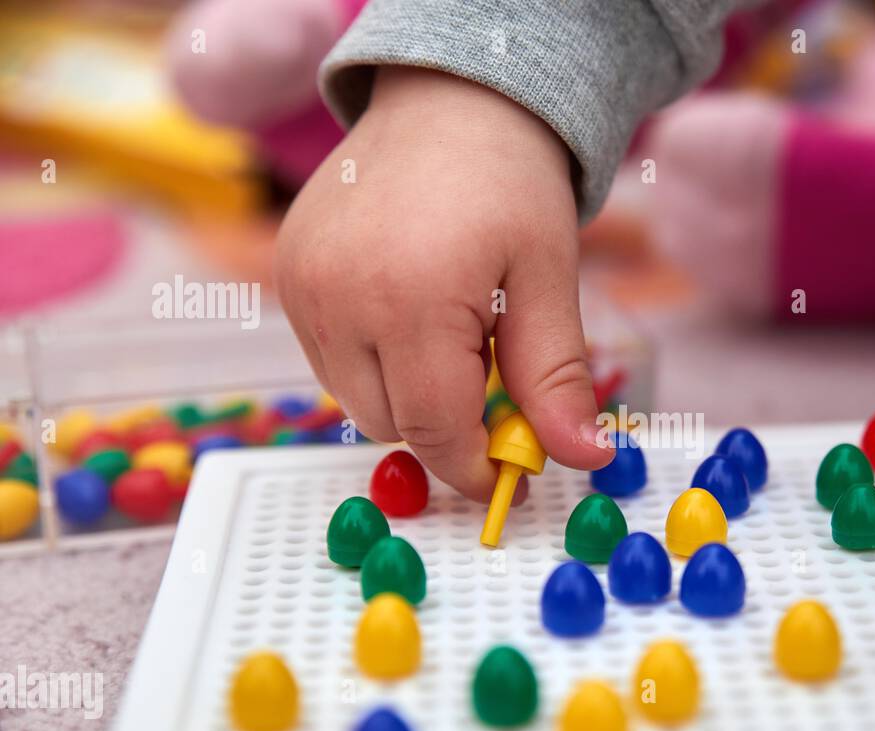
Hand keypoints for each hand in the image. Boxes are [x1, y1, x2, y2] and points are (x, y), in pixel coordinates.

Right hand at [276, 67, 612, 501]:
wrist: (448, 103)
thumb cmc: (509, 183)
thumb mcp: (547, 279)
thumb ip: (556, 377)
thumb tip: (585, 457)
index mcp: (409, 299)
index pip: (434, 430)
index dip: (475, 468)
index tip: (513, 480)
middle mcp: (337, 298)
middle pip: (393, 425)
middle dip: (448, 428)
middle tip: (497, 387)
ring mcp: (301, 287)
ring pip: (355, 402)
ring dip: (409, 398)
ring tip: (456, 338)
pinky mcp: (287, 277)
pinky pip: (329, 362)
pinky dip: (373, 365)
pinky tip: (414, 318)